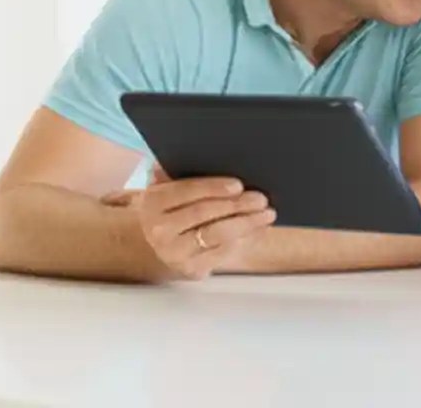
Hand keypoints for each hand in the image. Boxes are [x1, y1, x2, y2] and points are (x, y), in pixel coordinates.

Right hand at [131, 164, 275, 280]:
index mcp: (153, 202)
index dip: (213, 187)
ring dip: (246, 223)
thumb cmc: (174, 208)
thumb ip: (178, 171)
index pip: (185, 191)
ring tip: (267, 214)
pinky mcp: (192, 269)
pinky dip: (245, 239)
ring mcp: (175, 252)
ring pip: (217, 235)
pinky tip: (258, 229)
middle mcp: (159, 229)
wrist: (162, 243)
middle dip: (237, 205)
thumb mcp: (169, 188)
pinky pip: (223, 253)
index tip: (238, 185)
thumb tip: (194, 152)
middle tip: (260, 198)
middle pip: (204, 213)